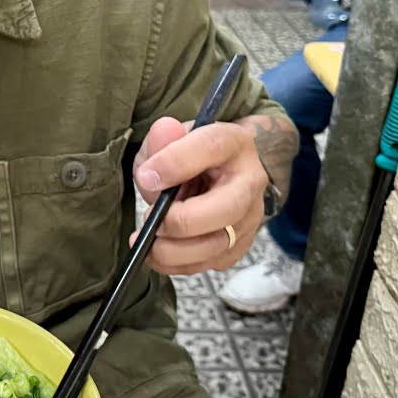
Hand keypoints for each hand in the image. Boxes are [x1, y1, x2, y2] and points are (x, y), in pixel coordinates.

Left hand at [132, 117, 267, 274]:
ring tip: (147, 240)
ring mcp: (249, 216)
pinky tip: (158, 253)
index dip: (176, 162)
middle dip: (181, 221)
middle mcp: (250, 181)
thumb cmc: (192, 157)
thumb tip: (162, 132)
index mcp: (234, 143)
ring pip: (219, 244)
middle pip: (227, 208)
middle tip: (150, 219)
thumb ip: (162, 137)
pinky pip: (211, 263)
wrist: (221, 173)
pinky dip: (179, 264)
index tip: (146, 175)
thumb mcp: (172, 139)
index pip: (212, 146)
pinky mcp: (240, 245)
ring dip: (175, 250)